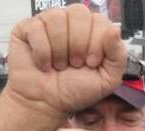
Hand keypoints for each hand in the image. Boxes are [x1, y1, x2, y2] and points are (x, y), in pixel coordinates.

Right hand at [5, 6, 126, 118]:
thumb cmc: (75, 91)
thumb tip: (115, 29)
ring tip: (59, 65)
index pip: (99, 20)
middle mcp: (71, 22)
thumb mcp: (107, 79)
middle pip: (79, 13)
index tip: (91, 63)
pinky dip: (42, 52)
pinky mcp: (27, 29)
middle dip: (78, 44)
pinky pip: (36, 28)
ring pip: (57, 18)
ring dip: (60, 49)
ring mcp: (48, 23)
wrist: (46, 104)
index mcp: (92, 30)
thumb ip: (118, 55)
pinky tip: (44, 64)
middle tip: (74, 64)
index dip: (96, 43)